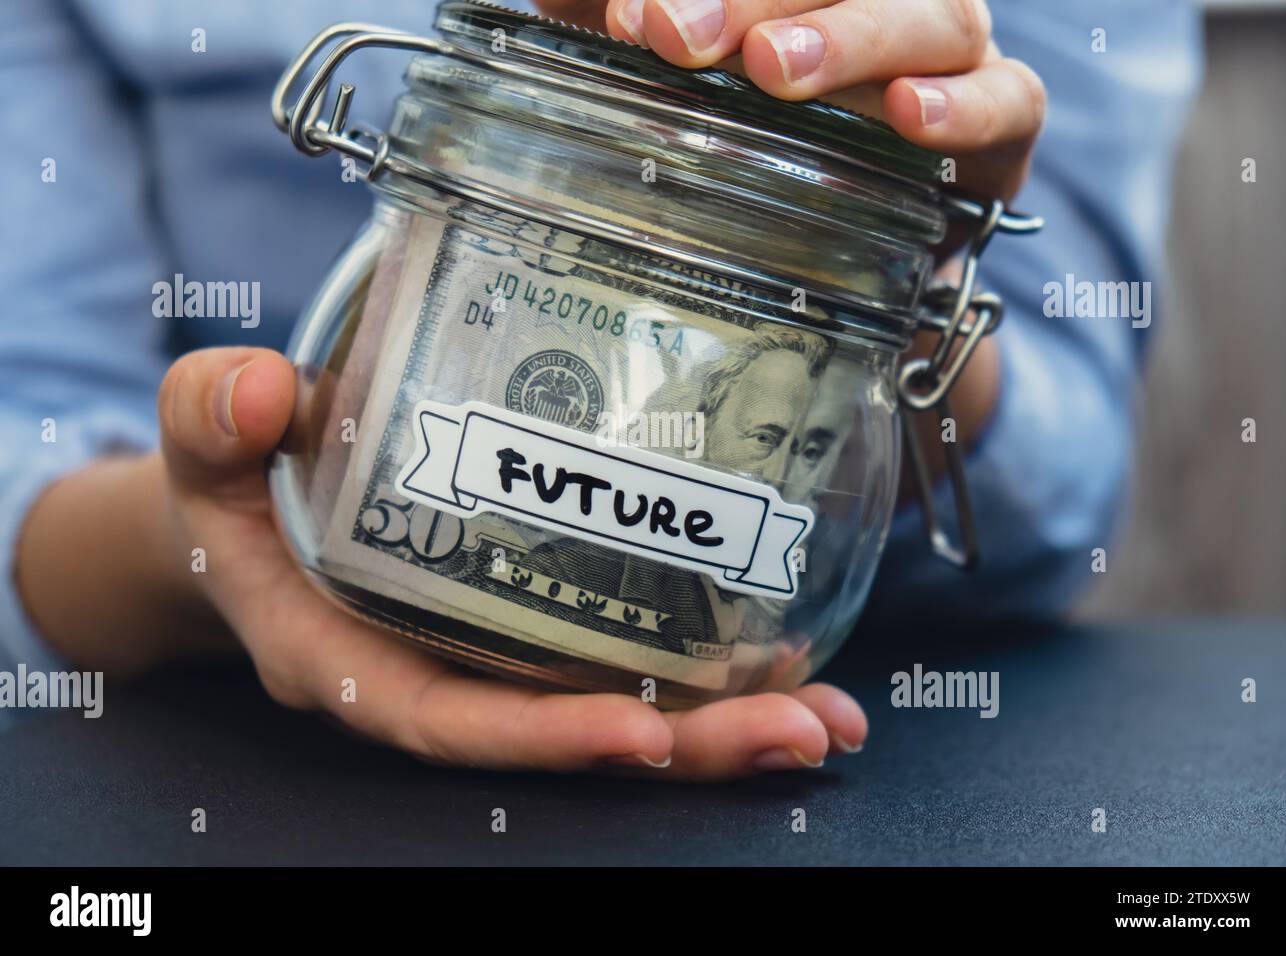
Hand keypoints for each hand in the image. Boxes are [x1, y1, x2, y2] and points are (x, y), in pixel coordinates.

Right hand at [152, 346, 866, 779]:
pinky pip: (625, 659)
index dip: (542, 738)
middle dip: (684, 748)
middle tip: (794, 734)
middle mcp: (438, 676)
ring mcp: (494, 655)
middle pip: (563, 736)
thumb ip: (212, 418)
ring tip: (827, 717)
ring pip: (612, 711)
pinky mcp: (532, 622)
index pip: (447, 720)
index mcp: (351, 659)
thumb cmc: (237, 480)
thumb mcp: (207, 445)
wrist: (262, 500)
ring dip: (724, 722)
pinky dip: (711, 670)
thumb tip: (257, 387)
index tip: (643, 733)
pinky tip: (793, 660)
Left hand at [538, 0, 1045, 202]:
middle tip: (675, 38)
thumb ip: (599, 18)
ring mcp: (949, 53)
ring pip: (934, 12)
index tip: (631, 18)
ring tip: (774, 75)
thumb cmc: (739, 158)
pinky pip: (1011, 100)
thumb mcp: (652, 83)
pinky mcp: (1000, 128)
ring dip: (850, 36)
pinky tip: (908, 118)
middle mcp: (881, 3)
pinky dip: (966, 104)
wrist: (823, 278)